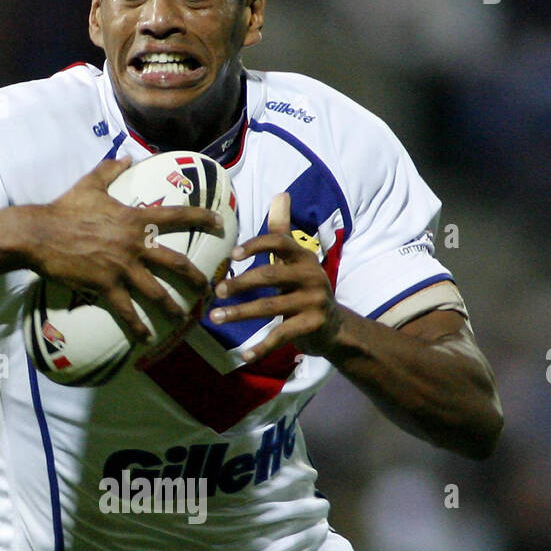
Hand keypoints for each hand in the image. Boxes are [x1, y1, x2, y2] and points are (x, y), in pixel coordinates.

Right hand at [25, 157, 225, 342]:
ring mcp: (122, 267)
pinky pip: (127, 311)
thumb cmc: (64, 208)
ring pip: (157, 292)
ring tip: (183, 319)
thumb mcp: (90, 184)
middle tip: (207, 288)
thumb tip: (126, 157)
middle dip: (196, 277)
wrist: (40, 233)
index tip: (220, 223)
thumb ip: (111, 170)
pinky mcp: (106, 286)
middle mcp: (134, 245)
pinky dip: (138, 327)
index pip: (177, 217)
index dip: (202, 219)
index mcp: (135, 220)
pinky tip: (146, 339)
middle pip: (176, 263)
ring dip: (173, 308)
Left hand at [210, 192, 342, 361]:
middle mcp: (312, 276)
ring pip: (270, 307)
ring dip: (239, 314)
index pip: (280, 242)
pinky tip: (243, 355)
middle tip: (216, 290)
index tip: (232, 255)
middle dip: (240, 283)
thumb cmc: (305, 289)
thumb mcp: (296, 261)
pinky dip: (261, 347)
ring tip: (215, 318)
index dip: (256, 245)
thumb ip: (283, 233)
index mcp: (304, 256)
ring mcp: (314, 302)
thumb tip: (281, 194)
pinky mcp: (312, 325)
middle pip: (270, 276)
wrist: (335, 327)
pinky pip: (280, 336)